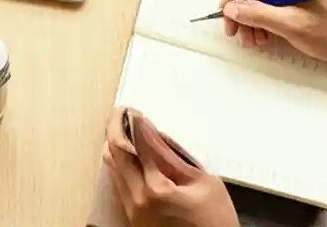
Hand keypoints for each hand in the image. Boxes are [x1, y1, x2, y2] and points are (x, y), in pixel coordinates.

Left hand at [103, 108, 238, 226]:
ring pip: (112, 167)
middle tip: (122, 114)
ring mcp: (131, 208)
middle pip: (115, 153)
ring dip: (116, 145)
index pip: (138, 144)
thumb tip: (154, 132)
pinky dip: (121, 162)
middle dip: (116, 129)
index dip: (133, 123)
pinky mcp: (131, 215)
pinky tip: (129, 153)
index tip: (132, 111)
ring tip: (124, 128)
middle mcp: (137, 199)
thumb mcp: (205, 183)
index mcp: (157, 189)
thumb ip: (175, 156)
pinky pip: (118, 180)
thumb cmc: (214, 223)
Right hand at [219, 0, 326, 67]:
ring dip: (245, 16)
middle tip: (233, 31)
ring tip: (252, 40)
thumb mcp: (292, 25)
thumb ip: (259, 14)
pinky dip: (255, 19)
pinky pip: (260, 3)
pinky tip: (260, 36)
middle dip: (237, 5)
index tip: (229, 11)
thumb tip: (229, 9)